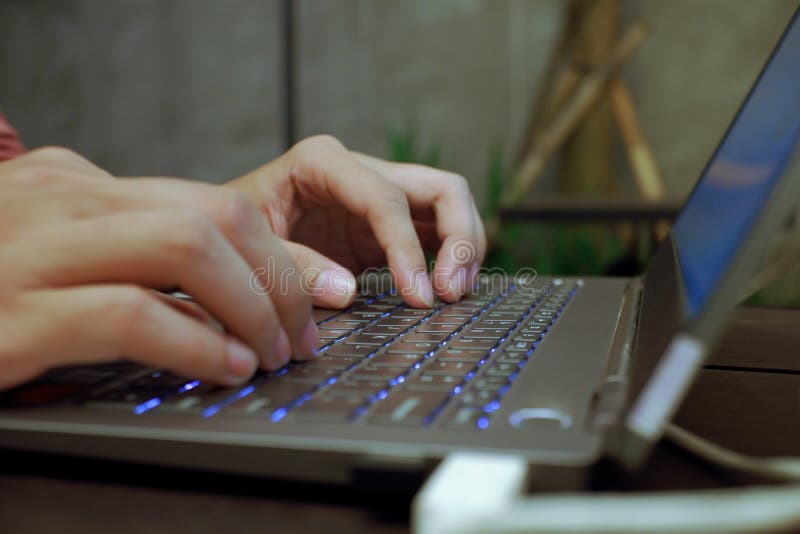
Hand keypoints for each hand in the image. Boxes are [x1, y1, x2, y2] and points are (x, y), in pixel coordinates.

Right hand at [0, 148, 315, 390]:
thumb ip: (127, 254)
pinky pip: (133, 316)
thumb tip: (223, 289)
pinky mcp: (13, 318)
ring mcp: (32, 251)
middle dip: (279, 280)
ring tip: (272, 354)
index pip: (210, 202)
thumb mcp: (54, 252)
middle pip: (214, 217)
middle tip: (300, 334)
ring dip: (253, 309)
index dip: (276, 256)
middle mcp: (57, 200)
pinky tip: (227, 368)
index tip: (305, 299)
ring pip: (187, 247)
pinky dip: (198, 344)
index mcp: (71, 183)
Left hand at [227, 135, 486, 308]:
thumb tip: (350, 293)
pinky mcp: (383, 226)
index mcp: (322, 161)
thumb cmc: (229, 232)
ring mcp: (377, 195)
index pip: (386, 198)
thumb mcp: (250, 246)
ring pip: (449, 204)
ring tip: (455, 293)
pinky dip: (450, 258)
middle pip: (440, 187)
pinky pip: (435, 233)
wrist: (222, 235)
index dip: (408, 248)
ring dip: (465, 246)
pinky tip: (447, 289)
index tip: (418, 295)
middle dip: (458, 237)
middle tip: (450, 292)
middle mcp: (359, 171)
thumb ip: (294, 267)